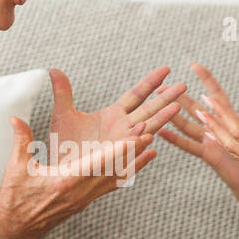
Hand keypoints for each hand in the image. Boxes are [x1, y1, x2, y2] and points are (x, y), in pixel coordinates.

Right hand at [0, 115, 157, 238]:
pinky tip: (132, 171)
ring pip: (114, 180)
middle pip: (114, 169)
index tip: (139, 136)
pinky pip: (107, 188)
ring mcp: (82, 200)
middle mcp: (80, 192)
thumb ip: (21, 141)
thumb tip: (15, 118)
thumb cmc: (15, 198)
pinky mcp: (81, 203)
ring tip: (151, 152)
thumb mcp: (16, 168)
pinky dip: (121, 177)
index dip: (122, 148)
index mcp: (67, 181)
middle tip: (151, 135)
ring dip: (133, 165)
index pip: (101, 162)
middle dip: (133, 152)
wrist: (14, 228)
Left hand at [47, 66, 185, 165]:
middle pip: (149, 110)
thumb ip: (63, 93)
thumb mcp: (63, 115)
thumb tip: (54, 70)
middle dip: (166, 98)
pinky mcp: (115, 164)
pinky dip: (140, 154)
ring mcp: (122, 146)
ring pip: (146, 131)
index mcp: (114, 115)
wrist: (58, 170)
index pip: (136, 95)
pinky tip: (152, 149)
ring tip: (177, 108)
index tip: (166, 69)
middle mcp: (123, 129)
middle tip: (183, 86)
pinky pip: (131, 159)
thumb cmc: (63, 144)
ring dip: (161, 120)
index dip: (151, 82)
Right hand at [157, 62, 238, 207]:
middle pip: (195, 107)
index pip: (216, 95)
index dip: (206, 79)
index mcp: (229, 120)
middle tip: (161, 83)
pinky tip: (161, 132)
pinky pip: (190, 145)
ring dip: (172, 113)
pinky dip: (175, 139)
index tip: (194, 64)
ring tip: (156, 102)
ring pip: (187, 124)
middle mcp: (217, 129)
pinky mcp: (211, 154)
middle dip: (179, 95)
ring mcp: (211, 141)